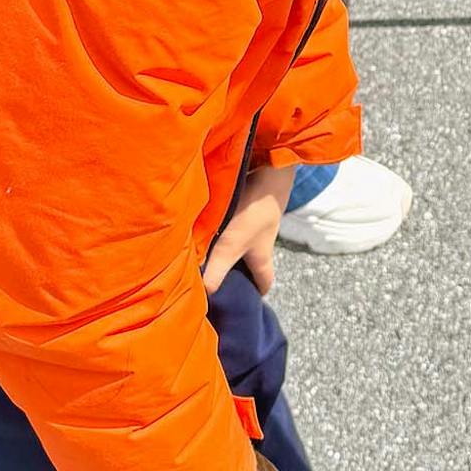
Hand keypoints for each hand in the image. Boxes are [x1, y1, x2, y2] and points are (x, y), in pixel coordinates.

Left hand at [202, 159, 297, 295]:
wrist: (269, 169)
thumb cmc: (254, 212)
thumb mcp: (231, 246)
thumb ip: (216, 271)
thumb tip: (202, 296)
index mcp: (262, 258)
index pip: (264, 283)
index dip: (256, 294)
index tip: (244, 301)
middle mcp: (260, 241)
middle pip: (250, 262)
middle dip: (235, 269)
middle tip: (214, 274)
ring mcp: (255, 221)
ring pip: (239, 240)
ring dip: (223, 244)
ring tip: (201, 247)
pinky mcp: (247, 203)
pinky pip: (233, 221)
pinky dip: (220, 224)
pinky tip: (202, 222)